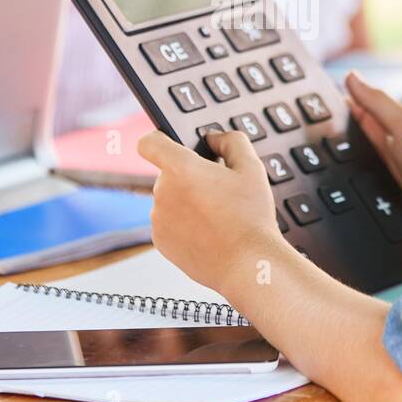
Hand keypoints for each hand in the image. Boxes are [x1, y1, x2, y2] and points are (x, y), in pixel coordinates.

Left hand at [136, 129, 283, 294]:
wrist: (248, 264)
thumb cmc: (251, 217)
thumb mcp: (251, 167)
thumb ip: (230, 140)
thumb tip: (214, 138)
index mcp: (180, 168)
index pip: (149, 143)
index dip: (159, 140)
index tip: (171, 145)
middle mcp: (162, 192)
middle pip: (168, 174)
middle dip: (188, 177)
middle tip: (218, 190)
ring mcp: (159, 219)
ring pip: (170, 200)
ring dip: (186, 202)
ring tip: (217, 216)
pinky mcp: (160, 242)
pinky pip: (169, 224)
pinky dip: (183, 225)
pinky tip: (208, 232)